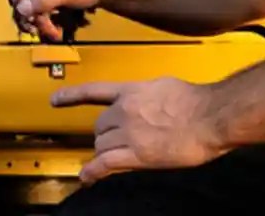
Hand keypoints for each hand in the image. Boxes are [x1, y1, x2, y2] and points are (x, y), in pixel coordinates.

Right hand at [10, 0, 113, 40]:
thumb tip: (20, 9)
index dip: (26, 11)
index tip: (39, 25)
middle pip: (22, 2)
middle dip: (35, 19)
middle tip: (51, 32)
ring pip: (28, 9)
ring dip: (41, 23)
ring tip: (55, 33)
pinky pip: (36, 10)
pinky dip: (45, 21)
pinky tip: (55, 29)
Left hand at [51, 77, 226, 184]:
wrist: (210, 117)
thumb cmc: (196, 101)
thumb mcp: (164, 87)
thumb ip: (146, 95)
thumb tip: (143, 102)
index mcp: (132, 91)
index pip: (93, 92)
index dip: (71, 97)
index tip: (54, 101)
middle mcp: (124, 110)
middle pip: (99, 126)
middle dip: (105, 134)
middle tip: (117, 141)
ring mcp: (129, 133)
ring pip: (101, 145)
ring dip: (106, 152)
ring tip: (116, 157)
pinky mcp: (136, 155)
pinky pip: (105, 164)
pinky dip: (93, 172)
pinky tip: (86, 177)